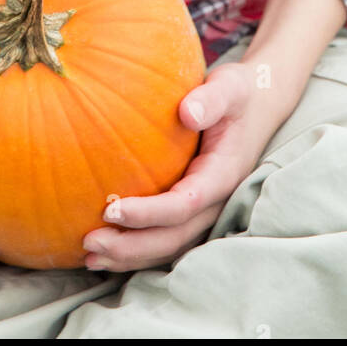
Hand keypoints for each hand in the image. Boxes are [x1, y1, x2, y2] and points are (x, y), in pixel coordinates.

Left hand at [81, 62, 280, 272]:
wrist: (257, 106)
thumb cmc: (238, 94)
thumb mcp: (230, 88)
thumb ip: (211, 99)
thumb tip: (186, 112)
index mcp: (222, 175)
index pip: (184, 205)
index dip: (149, 214)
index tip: (111, 209)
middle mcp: (214, 201)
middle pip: (173, 238)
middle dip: (132, 246)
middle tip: (89, 242)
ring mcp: (205, 210)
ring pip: (169, 246)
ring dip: (130, 256)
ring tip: (89, 256)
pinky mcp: (194, 210)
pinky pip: (165, 237)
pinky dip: (136, 248)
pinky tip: (104, 248)